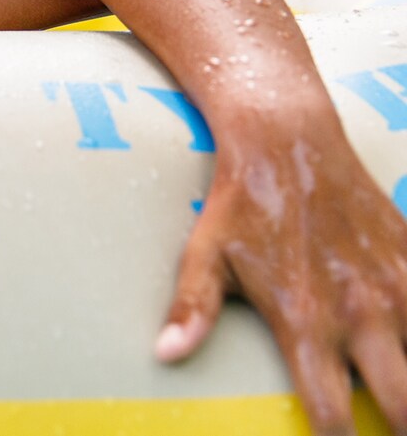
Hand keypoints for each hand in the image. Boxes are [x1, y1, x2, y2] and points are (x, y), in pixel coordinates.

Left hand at [158, 134, 406, 435]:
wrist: (289, 141)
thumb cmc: (241, 204)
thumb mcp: (206, 256)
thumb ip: (192, 309)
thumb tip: (165, 356)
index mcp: (306, 319)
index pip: (331, 410)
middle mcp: (361, 310)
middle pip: (404, 402)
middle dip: (400, 427)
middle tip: (388, 428)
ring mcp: (398, 286)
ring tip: (396, 389)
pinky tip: (403, 339)